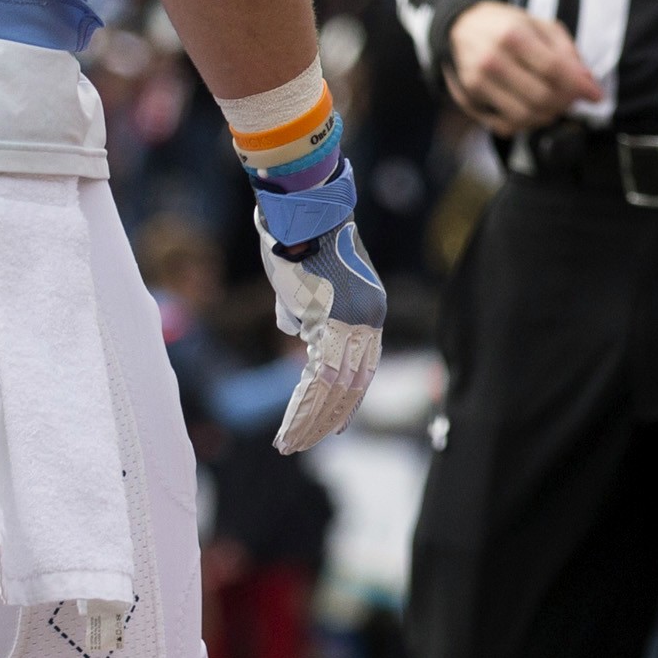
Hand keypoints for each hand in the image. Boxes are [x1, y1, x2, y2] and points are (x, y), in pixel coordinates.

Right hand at [254, 208, 383, 453]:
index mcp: (370, 311)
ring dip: (309, 422)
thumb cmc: (301, 242)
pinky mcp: (331, 324)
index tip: (336, 424)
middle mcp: (369, 320)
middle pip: (352, 384)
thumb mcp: (308, 287)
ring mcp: (353, 323)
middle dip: (327, 417)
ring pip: (334, 389)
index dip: (349, 399)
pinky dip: (300, 410)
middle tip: (305, 444)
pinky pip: (317, 381)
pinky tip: (287, 430)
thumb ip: (306, 313)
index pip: (365, 367)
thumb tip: (296, 331)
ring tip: (289, 445)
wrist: (304, 212)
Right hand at [445, 0, 600, 132]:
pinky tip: (534, 111)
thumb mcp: (540, 24)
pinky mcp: (469, 100)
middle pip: (541, 97)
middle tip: (574, 98)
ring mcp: (478, 82)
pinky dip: (527, 125)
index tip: (596, 95)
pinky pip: (505, 126)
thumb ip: (567, 51)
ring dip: (548, 116)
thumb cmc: (507, 25)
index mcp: (513, 35)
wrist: (461, 27)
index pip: (553, 69)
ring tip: (556, 104)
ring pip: (524, 116)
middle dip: (566, 103)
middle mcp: (492, 60)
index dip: (579, 86)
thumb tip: (588, 81)